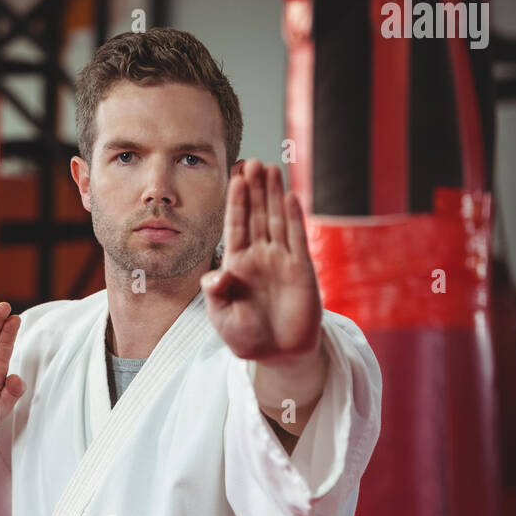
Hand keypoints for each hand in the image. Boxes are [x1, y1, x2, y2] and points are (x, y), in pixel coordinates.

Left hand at [200, 160, 321, 363]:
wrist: (278, 354)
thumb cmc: (246, 336)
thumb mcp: (222, 318)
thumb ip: (216, 295)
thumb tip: (214, 276)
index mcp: (237, 264)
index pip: (236, 226)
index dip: (236, 202)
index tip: (235, 177)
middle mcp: (260, 256)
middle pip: (257, 215)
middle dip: (255, 189)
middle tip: (253, 161)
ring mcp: (281, 260)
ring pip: (277, 220)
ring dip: (274, 195)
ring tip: (271, 167)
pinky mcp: (301, 270)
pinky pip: (297, 239)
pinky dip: (295, 218)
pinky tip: (290, 196)